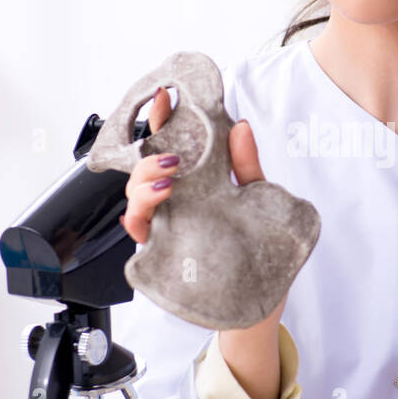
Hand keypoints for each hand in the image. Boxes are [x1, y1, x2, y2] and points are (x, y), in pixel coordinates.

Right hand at [120, 86, 278, 266]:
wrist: (263, 300)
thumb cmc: (257, 250)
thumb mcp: (258, 201)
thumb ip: (246, 166)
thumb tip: (241, 127)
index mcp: (195, 185)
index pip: (171, 146)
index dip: (161, 121)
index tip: (164, 98)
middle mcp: (175, 205)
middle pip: (144, 173)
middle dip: (148, 157)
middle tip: (172, 156)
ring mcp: (168, 230)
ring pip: (135, 202)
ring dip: (143, 186)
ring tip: (167, 182)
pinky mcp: (165, 256)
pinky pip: (138, 237)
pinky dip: (138, 221)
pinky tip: (148, 214)